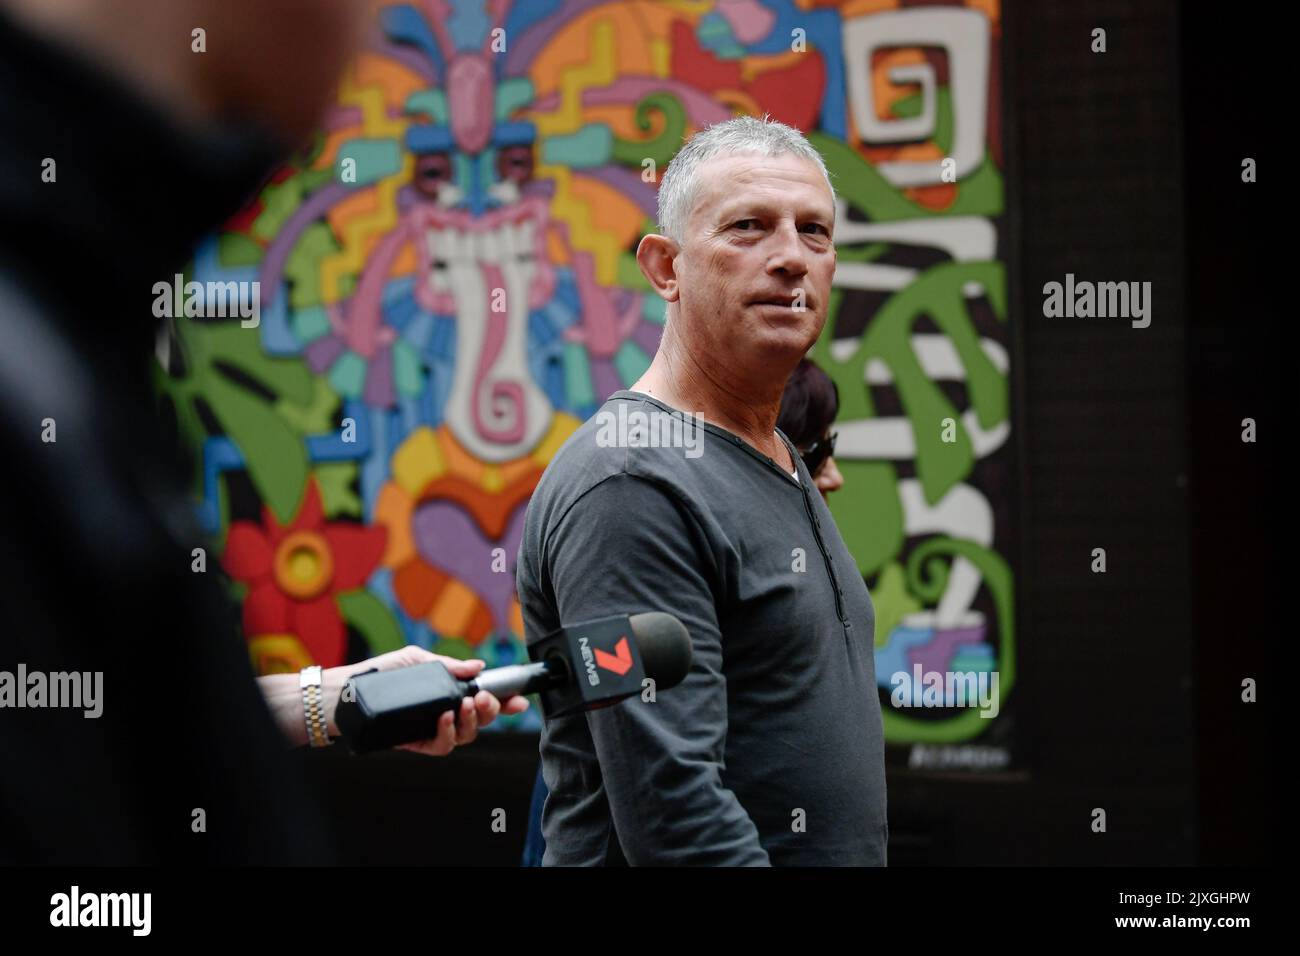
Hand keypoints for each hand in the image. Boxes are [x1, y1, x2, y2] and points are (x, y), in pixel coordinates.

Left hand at [327, 646, 529, 756]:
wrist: (346, 693)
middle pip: (482, 719)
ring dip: (473, 722)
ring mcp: (433, 730)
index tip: (519, 699)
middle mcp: (446, 713)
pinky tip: (445, 719)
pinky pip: (443, 746)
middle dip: (493, 710)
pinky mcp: (418, 743)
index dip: (505, 701)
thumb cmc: (380, 673)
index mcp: (449, 692)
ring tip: (467, 706)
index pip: (484, 698)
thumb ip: (446, 665)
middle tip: (487, 699)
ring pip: (467, 735)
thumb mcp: (416, 660)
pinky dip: (449, 733)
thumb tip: (477, 666)